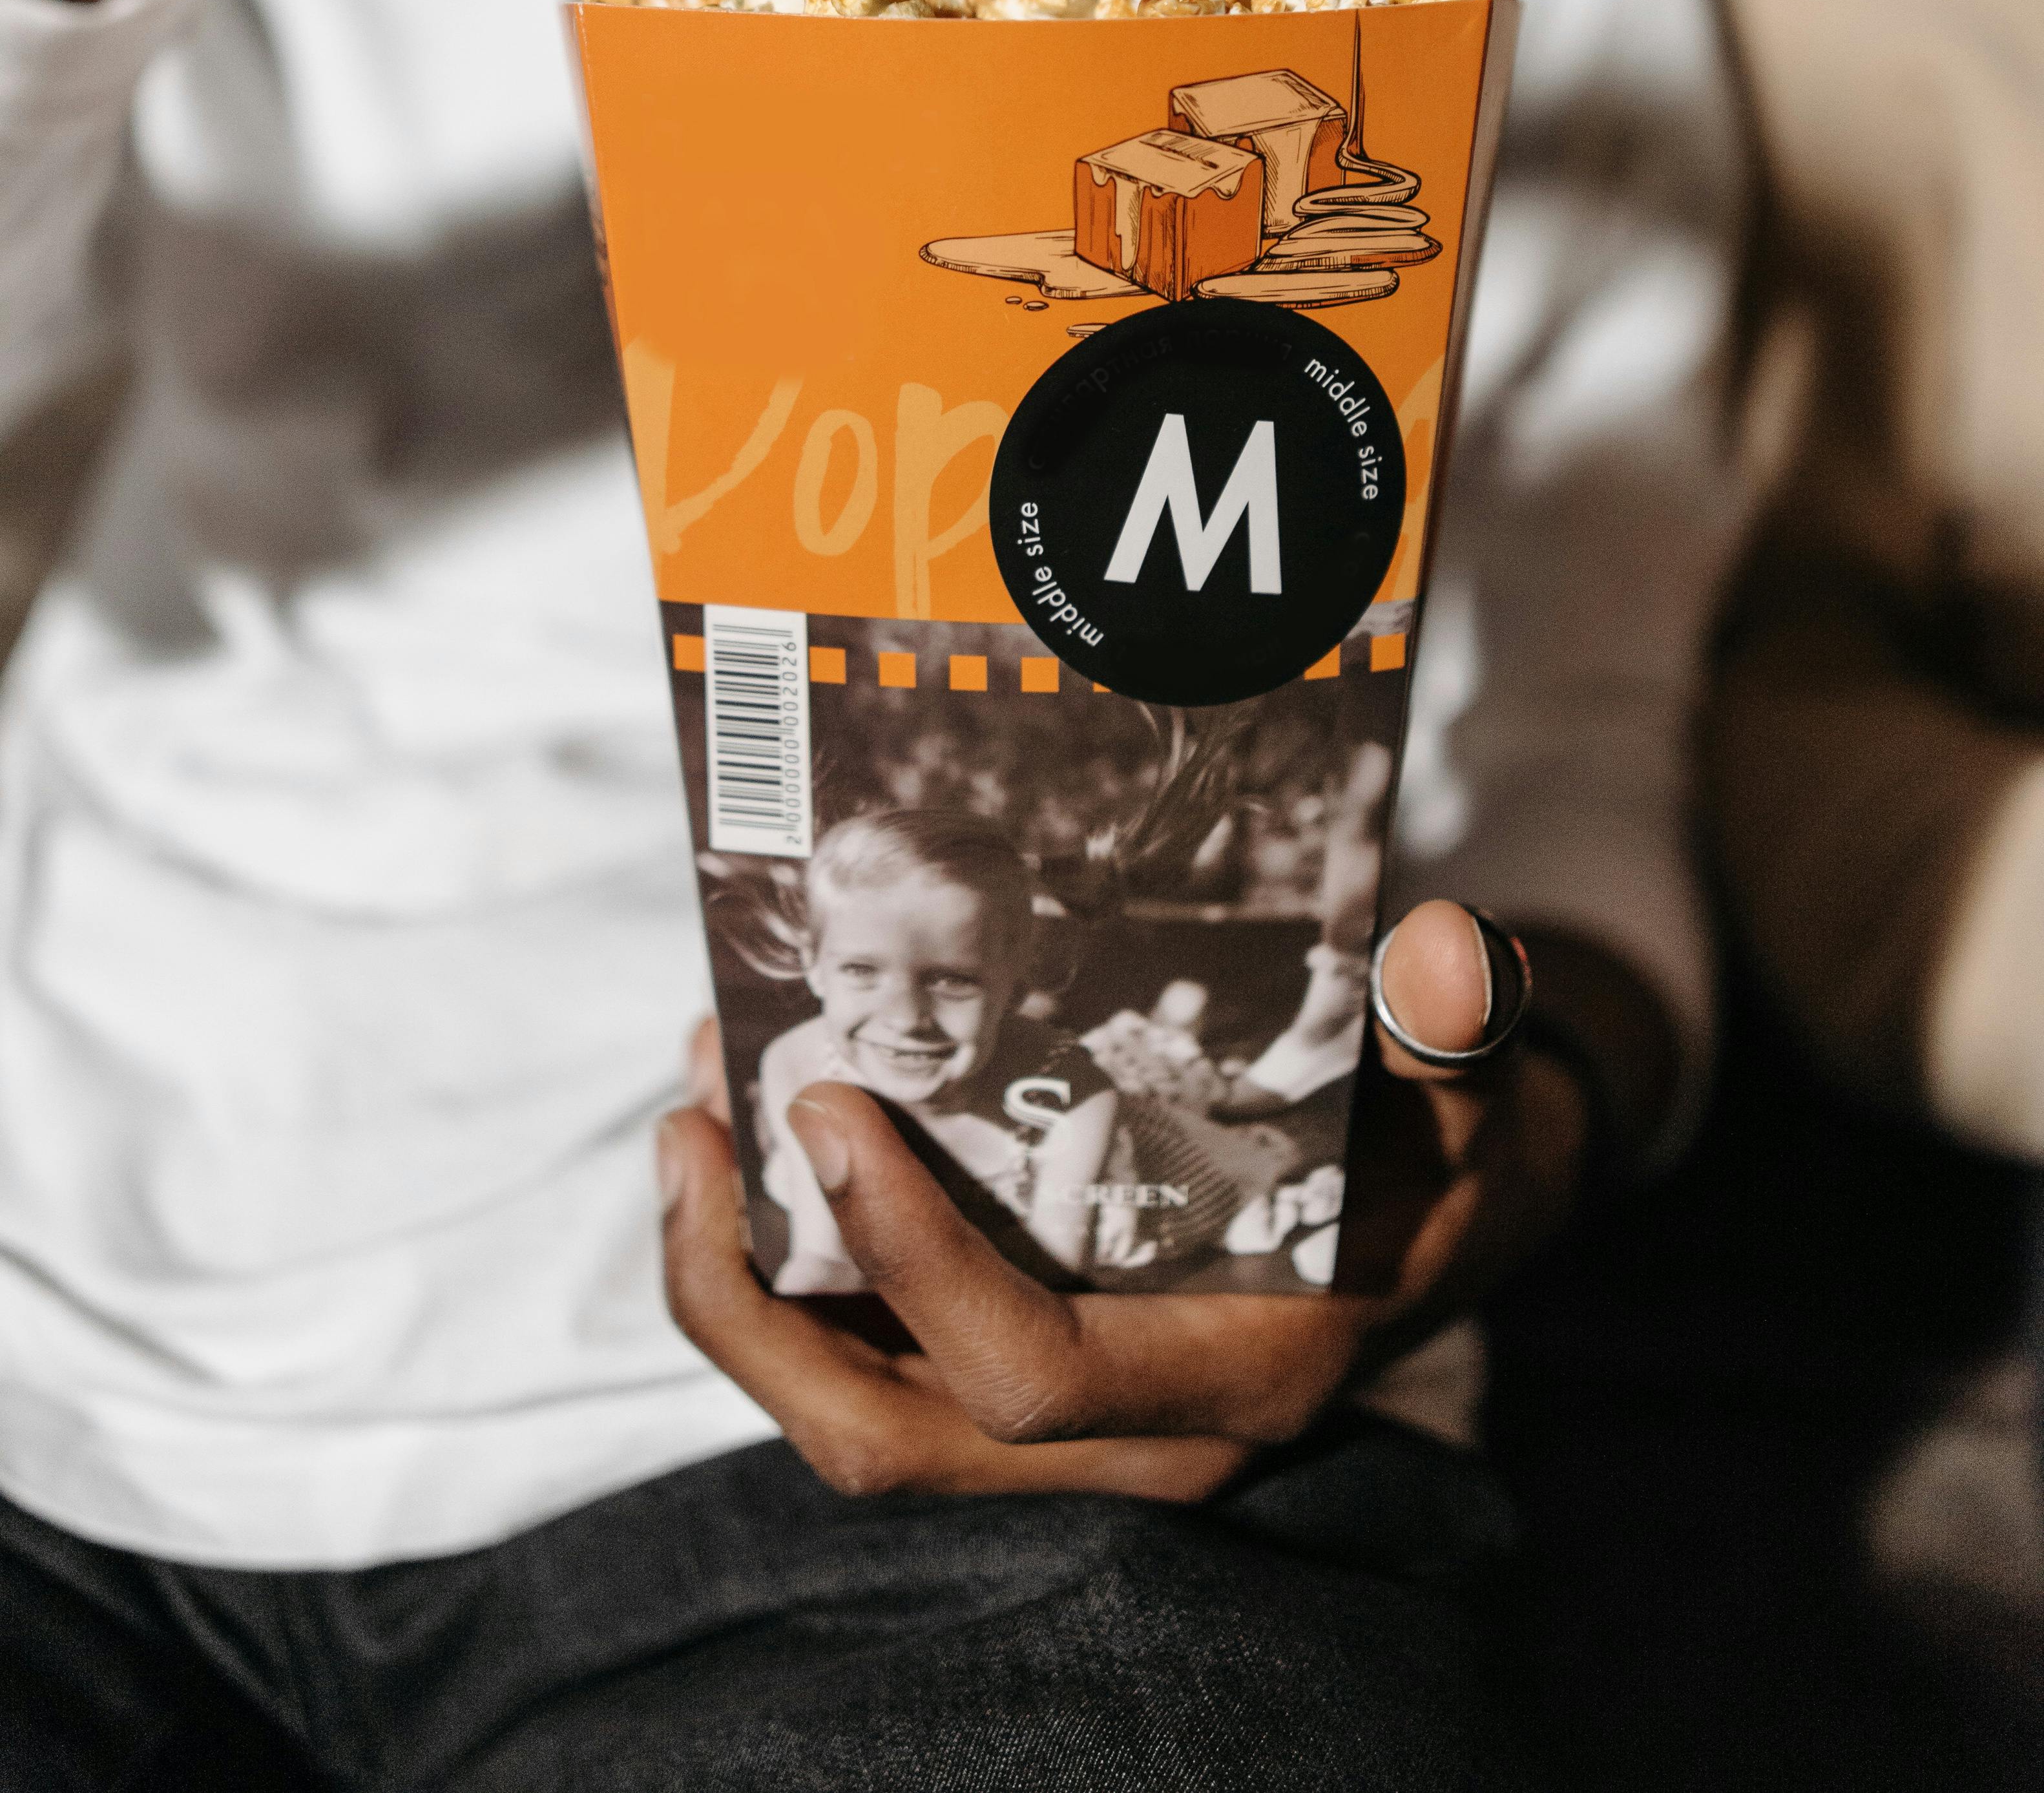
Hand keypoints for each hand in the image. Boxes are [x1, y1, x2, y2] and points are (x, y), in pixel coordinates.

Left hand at [659, 901, 1588, 1504]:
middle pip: (888, 1437)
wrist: (1443, 1222)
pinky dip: (788, 1274)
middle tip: (691, 1121)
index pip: (1029, 1375)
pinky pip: (868, 1368)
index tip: (831, 1105)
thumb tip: (1450, 958)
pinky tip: (753, 1140)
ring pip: (854, 1415)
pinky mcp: (1018, 1390)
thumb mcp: (1466, 1085)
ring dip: (741, 1285)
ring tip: (690, 1116)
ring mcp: (1067, 1433)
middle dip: (754, 1303)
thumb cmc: (1440, 1150)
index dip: (910, 1260)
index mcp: (1232, 1371)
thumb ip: (1455, 1027)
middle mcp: (1135, 1441)